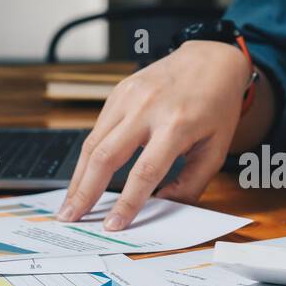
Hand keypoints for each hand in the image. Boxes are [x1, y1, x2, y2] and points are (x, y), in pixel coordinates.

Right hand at [56, 41, 252, 228]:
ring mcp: (129, 96)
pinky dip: (87, 157)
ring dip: (78, 177)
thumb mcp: (215, 149)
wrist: (210, 60)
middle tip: (70, 218)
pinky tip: (82, 177)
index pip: (145, 172)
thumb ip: (191, 183)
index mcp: (177, 125)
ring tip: (69, 203)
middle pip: (106, 156)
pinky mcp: (118, 92)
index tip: (113, 225)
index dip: (126, 202)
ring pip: (93, 143)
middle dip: (85, 192)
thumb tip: (162, 208)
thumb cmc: (216, 107)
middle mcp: (148, 108)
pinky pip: (98, 129)